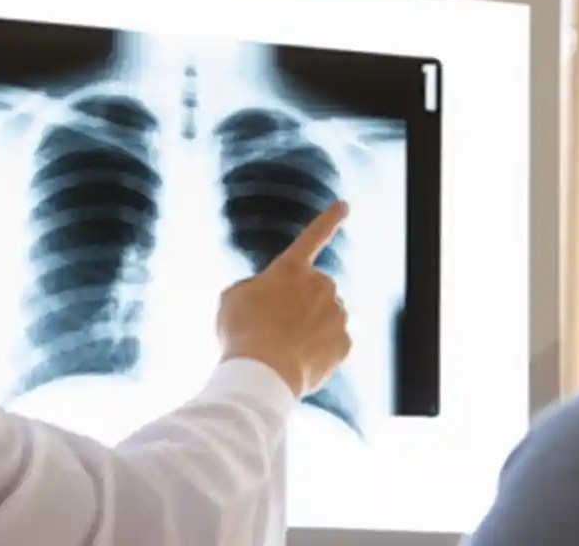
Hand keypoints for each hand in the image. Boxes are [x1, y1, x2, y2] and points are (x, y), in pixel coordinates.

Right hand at [217, 200, 351, 397]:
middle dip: (300, 304)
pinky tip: (296, 360)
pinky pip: (331, 344)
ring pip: (325, 316)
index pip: (312, 237)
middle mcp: (321, 285)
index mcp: (291, 268)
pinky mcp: (345, 343)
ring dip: (308, 328)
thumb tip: (272, 296)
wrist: (263, 372)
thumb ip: (256, 287)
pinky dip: (317, 351)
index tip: (344, 205)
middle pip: (314, 290)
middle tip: (273, 326)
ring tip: (281, 347)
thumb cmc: (242, 332)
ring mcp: (336, 314)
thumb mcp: (233, 298)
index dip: (328, 220)